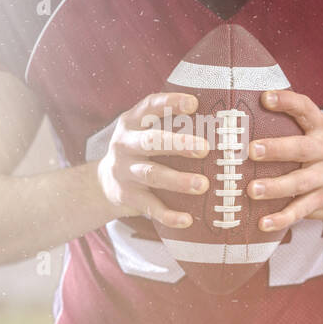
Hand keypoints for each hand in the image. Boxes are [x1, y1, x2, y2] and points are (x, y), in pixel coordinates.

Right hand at [97, 92, 209, 227]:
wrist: (103, 182)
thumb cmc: (140, 151)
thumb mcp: (144, 130)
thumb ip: (168, 123)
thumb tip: (219, 119)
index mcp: (132, 123)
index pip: (150, 107)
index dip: (170, 103)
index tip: (194, 103)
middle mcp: (125, 144)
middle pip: (151, 142)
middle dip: (178, 144)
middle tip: (205, 149)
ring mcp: (124, 171)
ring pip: (152, 174)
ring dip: (178, 180)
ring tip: (203, 185)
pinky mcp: (127, 196)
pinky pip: (149, 207)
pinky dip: (168, 215)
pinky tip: (187, 220)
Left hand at [248, 90, 322, 231]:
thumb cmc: (309, 153)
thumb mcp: (305, 133)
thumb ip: (281, 123)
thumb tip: (233, 113)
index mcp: (319, 126)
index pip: (305, 108)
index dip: (287, 101)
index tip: (265, 98)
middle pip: (301, 148)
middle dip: (276, 149)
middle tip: (251, 150)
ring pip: (299, 182)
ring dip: (275, 186)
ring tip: (252, 190)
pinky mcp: (321, 200)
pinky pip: (300, 210)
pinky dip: (281, 218)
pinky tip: (262, 223)